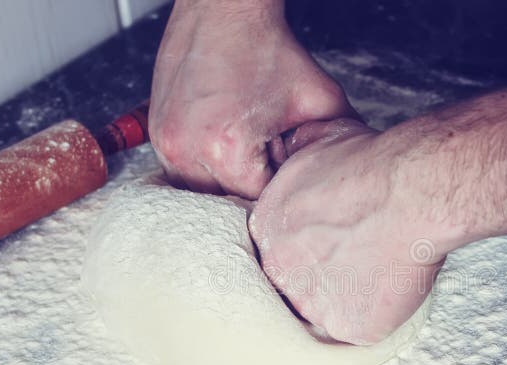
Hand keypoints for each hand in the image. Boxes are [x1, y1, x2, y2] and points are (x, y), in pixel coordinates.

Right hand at [149, 0, 354, 197]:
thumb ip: (338, 140)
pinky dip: (203, 165)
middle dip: (250, 185)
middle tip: (265, 152)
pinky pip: (181, 171)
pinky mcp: (158, 133)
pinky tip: (221, 141)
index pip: (258, 202)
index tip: (284, 162)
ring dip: (224, 179)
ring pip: (201, 192)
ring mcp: (167, 143)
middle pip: (226, 201)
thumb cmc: (265, 48)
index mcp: (227, 149)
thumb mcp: (320, 99)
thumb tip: (349, 168)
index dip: (278, 187)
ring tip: (241, 146)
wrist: (224, 9)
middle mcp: (187, 150)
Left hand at [249, 120, 443, 344]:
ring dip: (352, 294)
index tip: (337, 238)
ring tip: (381, 266)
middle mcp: (280, 270)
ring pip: (328, 308)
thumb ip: (295, 156)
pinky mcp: (348, 327)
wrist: (409, 192)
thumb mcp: (318, 141)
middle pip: (297, 282)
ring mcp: (311, 303)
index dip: (312, 244)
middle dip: (328, 272)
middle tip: (362, 253)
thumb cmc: (371, 163)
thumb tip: (289, 148)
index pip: (281, 247)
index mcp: (266, 227)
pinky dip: (379, 312)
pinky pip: (362, 327)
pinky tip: (394, 284)